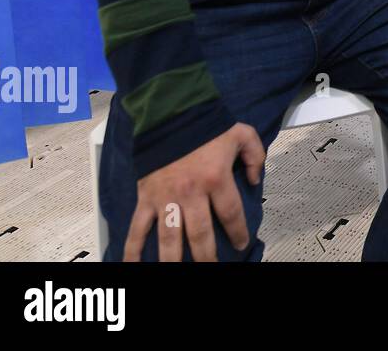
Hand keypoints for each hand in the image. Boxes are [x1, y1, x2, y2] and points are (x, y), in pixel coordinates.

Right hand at [125, 122, 264, 261]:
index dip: (238, 233)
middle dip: (207, 257)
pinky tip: (133, 264)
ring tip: (180, 274)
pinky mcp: (146, 198)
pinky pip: (138, 228)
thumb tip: (254, 181)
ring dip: (174, 261)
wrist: (169, 112)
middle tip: (212, 267)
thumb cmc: (204, 124)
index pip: (231, 215)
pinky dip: (133, 249)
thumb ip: (254, 157)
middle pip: (200, 235)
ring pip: (170, 239)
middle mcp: (190, 193)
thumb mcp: (242, 134)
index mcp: (216, 179)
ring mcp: (165, 199)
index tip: (240, 244)